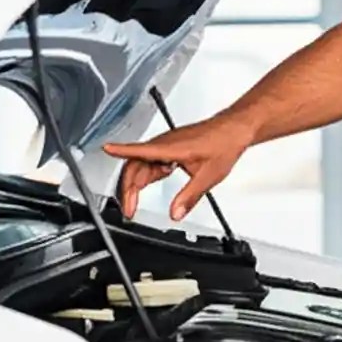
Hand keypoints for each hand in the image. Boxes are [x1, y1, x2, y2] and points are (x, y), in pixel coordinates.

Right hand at [103, 114, 254, 220]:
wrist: (236, 128)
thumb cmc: (225, 142)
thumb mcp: (209, 175)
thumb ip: (190, 196)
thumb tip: (175, 213)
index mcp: (171, 148)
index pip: (139, 150)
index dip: (120, 151)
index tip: (105, 149)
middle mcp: (166, 144)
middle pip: (136, 164)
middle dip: (128, 188)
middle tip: (128, 209)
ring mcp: (168, 144)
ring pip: (142, 163)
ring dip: (136, 183)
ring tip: (134, 203)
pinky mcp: (172, 146)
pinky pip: (152, 160)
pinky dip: (148, 174)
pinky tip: (153, 181)